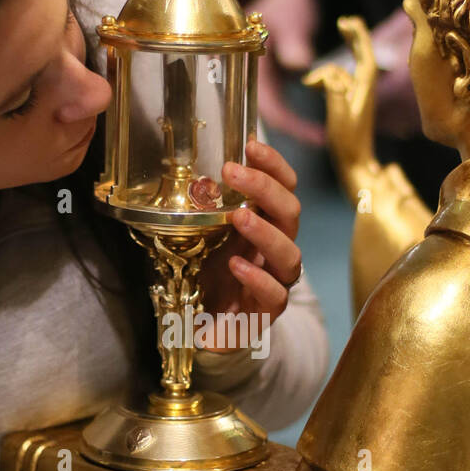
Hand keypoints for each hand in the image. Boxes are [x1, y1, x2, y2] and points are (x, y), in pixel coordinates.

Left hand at [197, 138, 301, 350]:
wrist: (208, 326)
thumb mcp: (203, 235)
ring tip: (240, 217)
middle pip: (290, 213)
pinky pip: (274, 295)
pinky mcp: (267, 312)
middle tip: (233, 172)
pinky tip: (236, 266)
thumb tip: (179, 164)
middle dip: (265, 188)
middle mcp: (277, 248)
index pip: (284, 187)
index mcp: (267, 223)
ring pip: (289, 254)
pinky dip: (257, 279)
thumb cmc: (209, 273)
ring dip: (265, 232)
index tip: (251, 144)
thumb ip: (202, 207)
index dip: (274, 165)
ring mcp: (276, 280)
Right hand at [252, 0, 326, 145]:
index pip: (260, 104)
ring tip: (318, 137)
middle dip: (288, 131)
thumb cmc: (288, 3)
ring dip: (292, 126)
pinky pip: (280, 105)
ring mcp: (260, 81)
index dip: (283, 122)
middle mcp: (247, 77)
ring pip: (272, 112)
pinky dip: (295, 116)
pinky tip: (313, 125)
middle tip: (316, 141)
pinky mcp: (271, 82)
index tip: (305, 134)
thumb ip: (293, 41)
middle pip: (262, 115)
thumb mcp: (291, 19)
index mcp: (244, 65)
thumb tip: (299, 64)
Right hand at [302, 15, 378, 177]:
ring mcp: (356, 96)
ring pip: (341, 73)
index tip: (348, 21)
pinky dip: (325, 80)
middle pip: (360, 57)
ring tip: (309, 85)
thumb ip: (334, 89)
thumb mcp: (339, 115)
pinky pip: (337, 83)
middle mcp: (363, 89)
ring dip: (325, 72)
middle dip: (353, 39)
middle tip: (344, 23)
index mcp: (364, 89)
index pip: (366, 55)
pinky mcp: (348, 103)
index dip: (359, 36)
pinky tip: (311, 87)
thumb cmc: (348, 145)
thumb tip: (330, 73)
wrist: (354, 167)